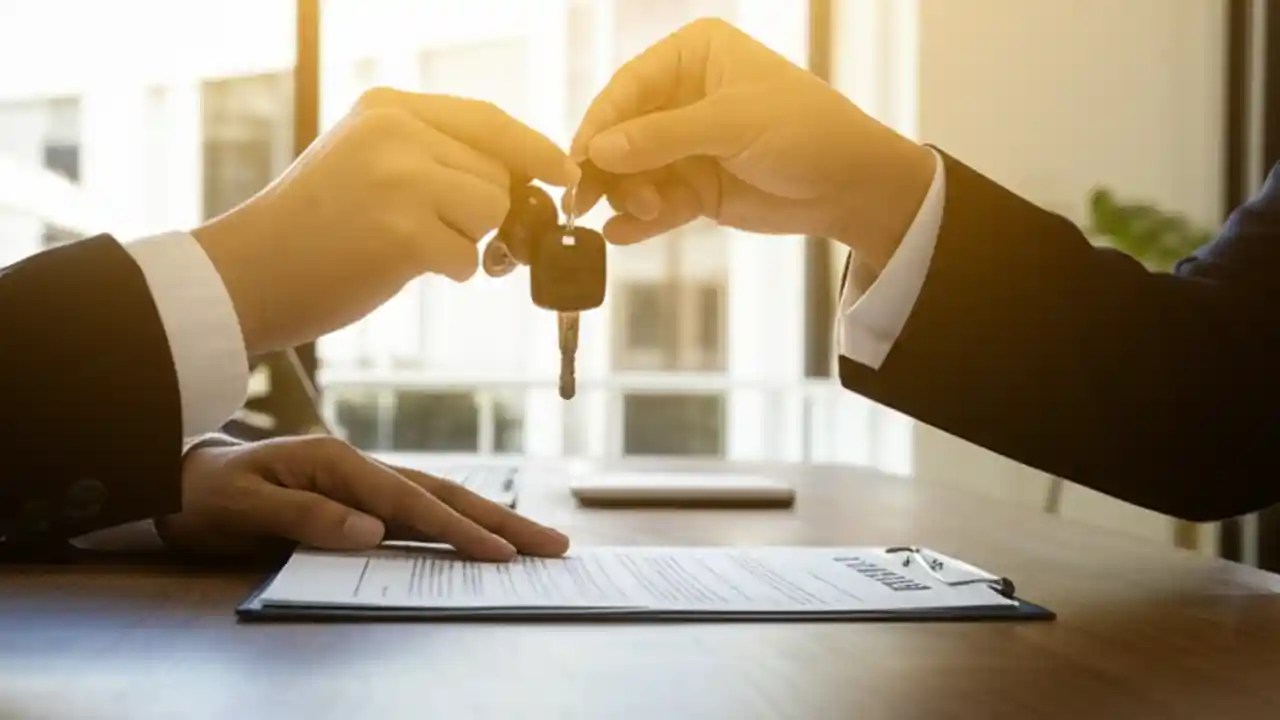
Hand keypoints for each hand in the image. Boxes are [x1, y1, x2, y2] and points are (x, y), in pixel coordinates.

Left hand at [157, 436, 569, 559]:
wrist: (184, 482)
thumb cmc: (209, 495)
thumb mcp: (244, 505)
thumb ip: (306, 515)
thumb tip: (371, 532)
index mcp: (339, 462)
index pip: (409, 502)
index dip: (457, 529)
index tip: (498, 553)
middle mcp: (361, 468)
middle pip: (444, 494)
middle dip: (500, 521)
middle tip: (553, 544)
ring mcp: (365, 484)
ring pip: (439, 501)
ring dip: (489, 522)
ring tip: (534, 542)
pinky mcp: (362, 502)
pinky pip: (419, 517)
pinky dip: (457, 528)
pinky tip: (482, 540)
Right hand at [192, 89, 579, 356]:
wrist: (247, 274)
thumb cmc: (312, 227)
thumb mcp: (366, 158)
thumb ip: (433, 153)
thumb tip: (521, 177)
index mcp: (388, 107)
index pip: (487, 120)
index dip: (532, 150)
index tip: (563, 173)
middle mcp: (397, 133)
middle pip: (496, 174)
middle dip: (488, 214)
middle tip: (451, 237)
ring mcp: (402, 181)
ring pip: (491, 213)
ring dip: (466, 242)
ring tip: (410, 248)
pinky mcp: (405, 234)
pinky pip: (469, 257)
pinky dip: (448, 270)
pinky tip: (400, 267)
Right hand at [570, 18, 934, 270]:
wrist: (853, 186)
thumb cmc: (805, 131)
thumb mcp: (732, 124)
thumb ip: (662, 137)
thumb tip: (598, 151)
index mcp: (694, 55)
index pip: (630, 85)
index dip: (601, 122)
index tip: (579, 159)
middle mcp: (684, 95)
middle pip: (623, 131)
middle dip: (608, 167)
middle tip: (585, 200)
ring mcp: (688, 144)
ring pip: (634, 171)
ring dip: (628, 195)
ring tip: (645, 212)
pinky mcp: (695, 187)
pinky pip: (655, 203)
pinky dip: (638, 220)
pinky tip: (622, 235)